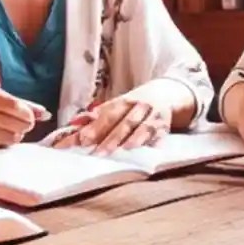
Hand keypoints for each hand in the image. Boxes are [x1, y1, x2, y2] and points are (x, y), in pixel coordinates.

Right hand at [0, 90, 48, 152]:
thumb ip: (14, 104)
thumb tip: (44, 113)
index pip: (16, 106)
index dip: (28, 112)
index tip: (29, 115)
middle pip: (19, 123)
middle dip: (24, 125)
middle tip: (20, 124)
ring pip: (13, 136)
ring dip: (14, 135)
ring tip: (3, 130)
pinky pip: (2, 145)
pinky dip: (3, 142)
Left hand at [53, 96, 170, 155]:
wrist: (169, 92)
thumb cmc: (137, 104)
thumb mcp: (119, 106)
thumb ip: (99, 117)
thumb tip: (74, 124)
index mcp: (121, 103)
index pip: (104, 116)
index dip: (91, 129)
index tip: (78, 141)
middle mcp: (136, 106)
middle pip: (121, 121)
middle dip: (109, 136)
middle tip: (96, 152)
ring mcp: (151, 114)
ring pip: (140, 126)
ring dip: (132, 138)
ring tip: (123, 149)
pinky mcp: (165, 123)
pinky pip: (160, 131)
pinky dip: (154, 138)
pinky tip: (150, 146)